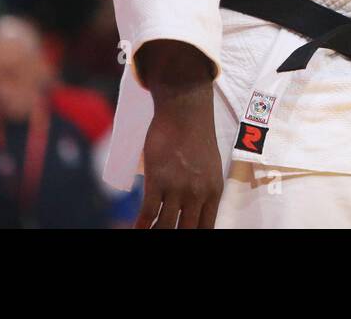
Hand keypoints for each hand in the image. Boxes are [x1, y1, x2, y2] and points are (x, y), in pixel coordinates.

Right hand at [134, 41, 221, 228]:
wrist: (186, 111)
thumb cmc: (196, 136)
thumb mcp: (210, 168)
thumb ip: (203, 190)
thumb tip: (191, 210)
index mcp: (214, 192)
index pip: (206, 228)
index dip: (194, 238)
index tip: (183, 236)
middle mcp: (198, 194)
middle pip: (186, 231)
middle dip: (173, 236)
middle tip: (163, 234)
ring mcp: (178, 188)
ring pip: (165, 226)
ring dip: (155, 232)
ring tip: (148, 233)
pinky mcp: (158, 179)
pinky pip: (148, 213)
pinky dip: (141, 225)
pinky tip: (136, 229)